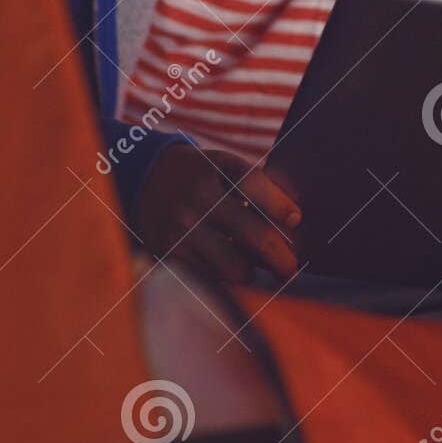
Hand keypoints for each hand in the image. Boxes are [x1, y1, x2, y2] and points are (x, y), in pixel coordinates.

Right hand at [133, 144, 300, 284]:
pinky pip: (210, 278)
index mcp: (215, 172)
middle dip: (281, 258)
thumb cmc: (201, 175)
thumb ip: (257, 185)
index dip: (280, 206)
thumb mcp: (225, 164)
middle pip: (254, 236)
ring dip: (251, 271)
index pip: (255, 187)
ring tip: (254, 267)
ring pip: (234, 267)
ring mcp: (181, 230)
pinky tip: (228, 269)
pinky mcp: (168, 254)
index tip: (297, 220)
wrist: (145, 177)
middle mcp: (197, 200)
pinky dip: (224, 278)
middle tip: (290, 269)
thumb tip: (293, 221)